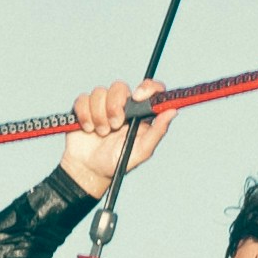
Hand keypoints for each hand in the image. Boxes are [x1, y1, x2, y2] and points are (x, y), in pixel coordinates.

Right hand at [58, 77, 165, 197]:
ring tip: (101, 133)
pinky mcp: (84, 107)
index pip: (149, 89)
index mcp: (139, 113)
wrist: (89, 170)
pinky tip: (88, 129)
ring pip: (100, 92)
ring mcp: (102, 105)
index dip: (146, 87)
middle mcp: (122, 105)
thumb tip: (173, 111)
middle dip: (115, 106)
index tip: (138, 97)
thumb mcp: (142, 150)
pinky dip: (85, 115)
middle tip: (115, 126)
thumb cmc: (118, 162)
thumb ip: (157, 131)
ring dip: (99, 115)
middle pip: (120, 87)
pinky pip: (83, 99)